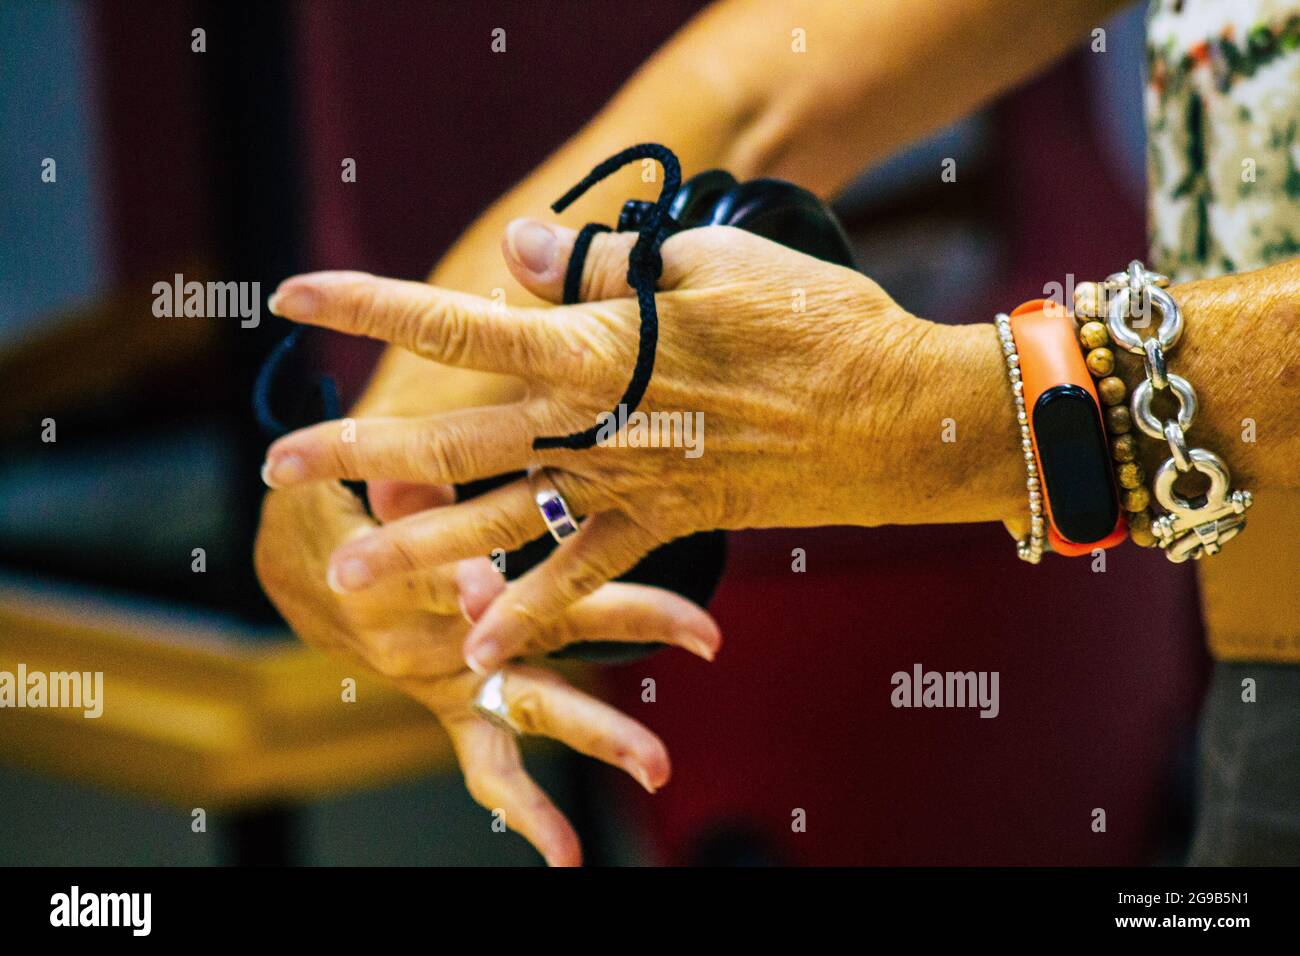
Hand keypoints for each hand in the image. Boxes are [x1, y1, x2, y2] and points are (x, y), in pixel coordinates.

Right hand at [254, 477, 719, 865]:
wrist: (297, 574)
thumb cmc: (334, 510)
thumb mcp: (342, 488)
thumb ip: (400, 486)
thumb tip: (431, 469)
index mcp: (412, 574)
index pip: (452, 579)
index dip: (466, 585)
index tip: (480, 589)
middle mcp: (444, 632)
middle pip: (542, 623)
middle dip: (628, 618)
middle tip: (707, 634)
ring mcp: (456, 676)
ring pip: (534, 703)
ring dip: (601, 734)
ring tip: (658, 769)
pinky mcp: (457, 704)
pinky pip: (490, 765)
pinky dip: (526, 811)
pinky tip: (565, 856)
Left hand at [261, 220, 1016, 671]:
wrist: (896, 413)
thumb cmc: (813, 320)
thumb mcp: (708, 264)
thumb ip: (602, 263)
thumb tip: (516, 245)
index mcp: (593, 343)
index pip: (458, 322)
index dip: (370, 306)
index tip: (292, 299)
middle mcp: (593, 421)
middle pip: (452, 437)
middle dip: (358, 450)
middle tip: (277, 467)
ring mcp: (625, 482)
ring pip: (500, 521)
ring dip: (420, 544)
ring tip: (347, 568)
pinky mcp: (666, 523)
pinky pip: (587, 578)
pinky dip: (535, 615)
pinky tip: (480, 650)